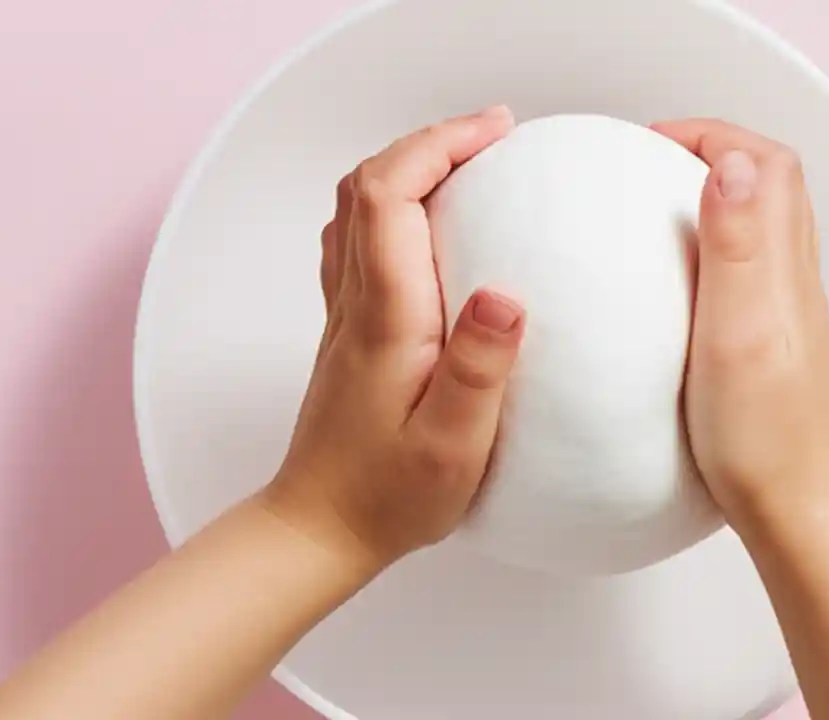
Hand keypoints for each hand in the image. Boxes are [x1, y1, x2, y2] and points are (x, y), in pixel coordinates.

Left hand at [263, 106, 524, 569]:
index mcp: (385, 318)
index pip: (389, 194)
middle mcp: (356, 302)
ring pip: (357, 206)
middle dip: (431, 141)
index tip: (497, 135)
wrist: (322, 527)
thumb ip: (478, 369)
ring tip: (472, 166)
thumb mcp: (451, 446)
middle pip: (367, 183)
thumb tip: (506, 293)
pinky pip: (360, 240)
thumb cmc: (389, 496)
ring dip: (411, 168)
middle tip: (495, 138)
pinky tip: (437, 226)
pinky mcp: (350, 329)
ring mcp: (346, 312)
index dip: (439, 144)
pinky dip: (397, 206)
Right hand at [652, 119, 828, 538]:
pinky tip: (669, 297)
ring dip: (713, 205)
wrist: (803, 518)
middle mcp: (794, 285)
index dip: (711, 135)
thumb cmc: (768, 441)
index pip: (767, 165)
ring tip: (652, 219)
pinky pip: (745, 279)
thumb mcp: (740, 333)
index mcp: (784, 270)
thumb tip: (732, 160)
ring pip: (760, 232)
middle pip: (770, 188)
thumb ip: (739, 246)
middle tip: (647, 171)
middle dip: (710, 157)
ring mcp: (786, 320)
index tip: (648, 146)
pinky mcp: (771, 353)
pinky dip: (710, 258)